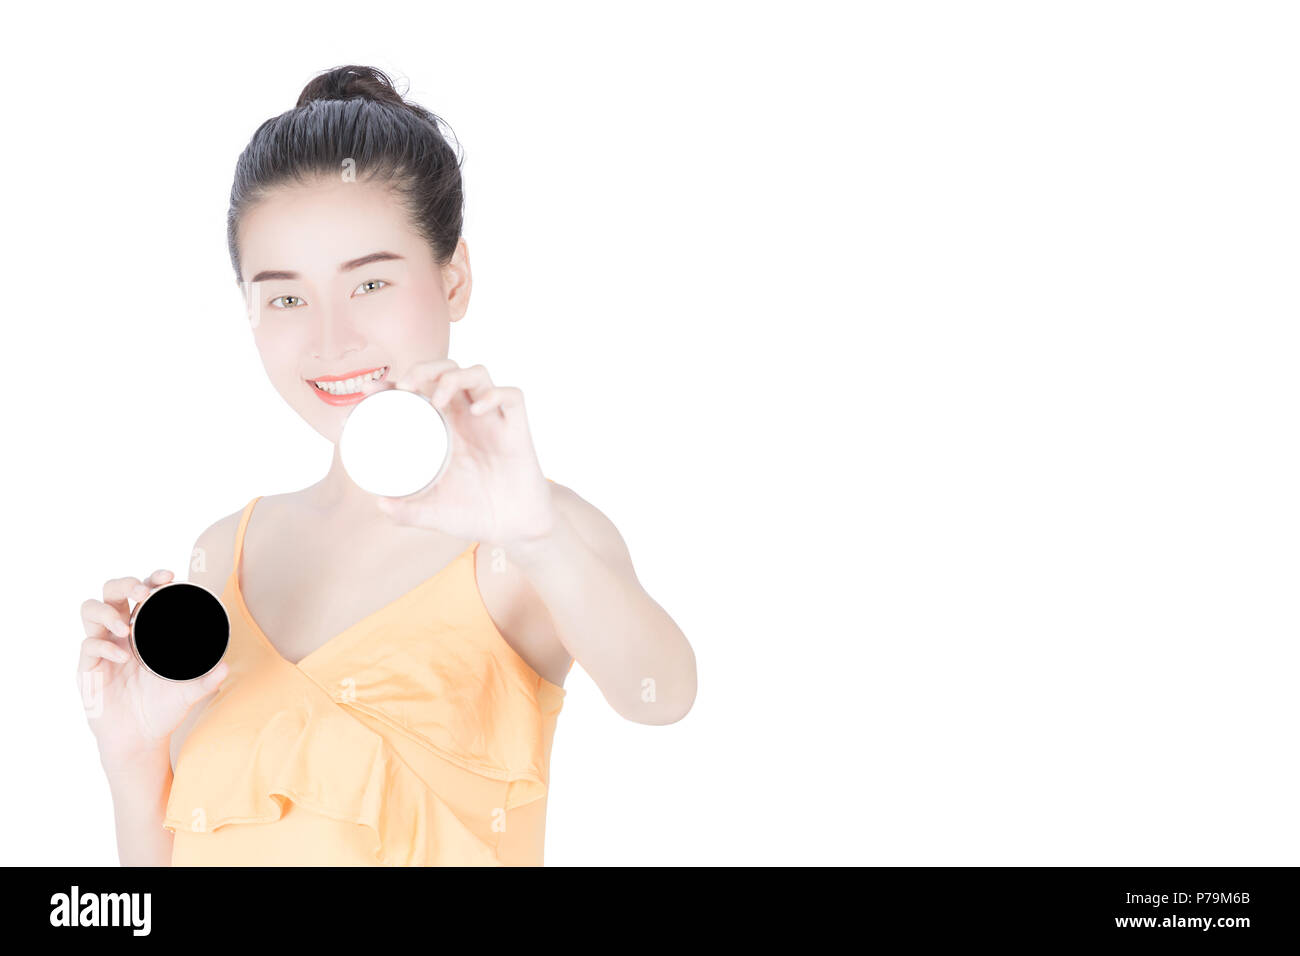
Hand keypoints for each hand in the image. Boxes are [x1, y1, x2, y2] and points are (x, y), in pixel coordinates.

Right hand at [78, 570, 228, 771]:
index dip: (152, 579)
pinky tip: (122, 659)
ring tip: (126, 628)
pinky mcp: (88, 669)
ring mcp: (102, 649)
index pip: (143, 593)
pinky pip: (88, 646)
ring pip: (90, 609)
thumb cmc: (162, 709)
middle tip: (144, 593)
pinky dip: (104, 647)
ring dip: (107, 612)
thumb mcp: (187, 694)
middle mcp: (121, 634)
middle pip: (112, 591)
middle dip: (126, 584)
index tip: (169, 577)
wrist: (139, 739)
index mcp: (144, 631)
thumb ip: (206, 681)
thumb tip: (226, 668)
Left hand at [370, 359, 555, 547]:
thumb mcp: (434, 514)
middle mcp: (467, 418)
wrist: (514, 530)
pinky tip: (477, 409)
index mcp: (444, 429)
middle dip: (425, 369)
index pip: (419, 391)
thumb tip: (380, 504)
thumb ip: (408, 514)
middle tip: (405, 387)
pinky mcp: (517, 429)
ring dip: (455, 377)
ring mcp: (493, 420)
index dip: (394, 382)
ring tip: (438, 400)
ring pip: (478, 373)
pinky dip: (495, 395)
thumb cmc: (475, 515)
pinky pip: (513, 397)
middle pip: (447, 370)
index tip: (370, 389)